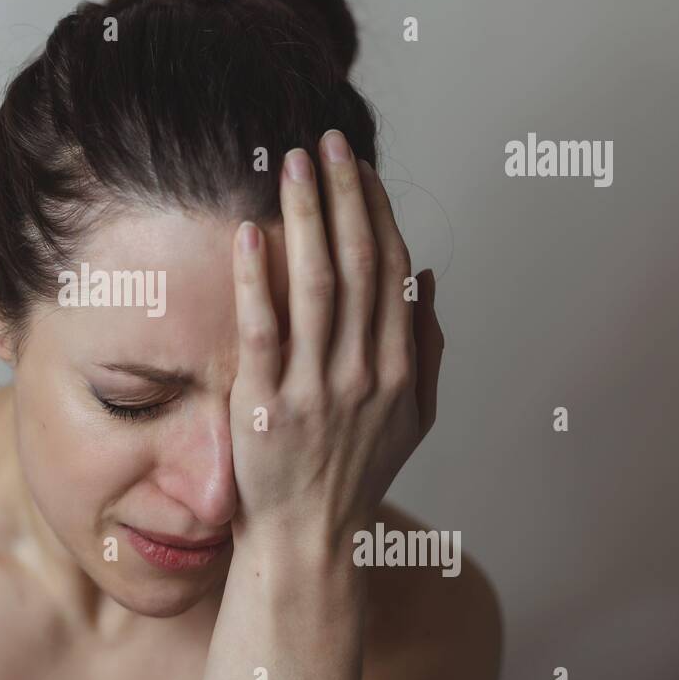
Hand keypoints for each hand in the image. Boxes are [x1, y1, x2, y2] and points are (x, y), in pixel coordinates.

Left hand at [227, 130, 443, 560]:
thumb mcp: (414, 418)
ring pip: (315, 285)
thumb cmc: (356, 473)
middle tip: (325, 141)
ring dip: (305, 217)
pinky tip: (250, 232)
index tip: (358, 167)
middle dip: (344, 194)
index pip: (392, 269)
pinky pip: (262, 330)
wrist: (308, 538)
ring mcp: (314, 389)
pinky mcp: (264, 406)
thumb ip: (426, 347)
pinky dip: (257, 278)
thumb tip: (428, 276)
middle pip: (358, 263)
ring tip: (290, 163)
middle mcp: (363, 372)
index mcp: (399, 367)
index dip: (376, 211)